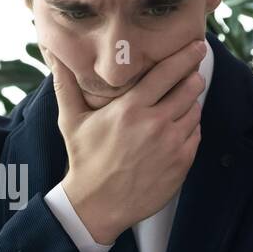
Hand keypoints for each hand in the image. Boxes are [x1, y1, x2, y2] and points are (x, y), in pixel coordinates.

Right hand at [46, 39, 206, 244]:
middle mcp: (155, 124)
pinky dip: (189, 128)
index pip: (168, 72)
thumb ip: (66, 85)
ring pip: (195, 110)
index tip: (197, 46)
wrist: (98, 205)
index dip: (186, 56)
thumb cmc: (84, 160)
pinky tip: (173, 131)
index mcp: (131, 109)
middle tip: (188, 75)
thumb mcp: (71, 121)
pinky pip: (196, 134)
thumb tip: (55, 56)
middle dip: (191, 78)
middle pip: (190, 88)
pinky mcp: (182, 162)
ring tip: (175, 106)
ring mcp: (172, 144)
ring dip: (189, 104)